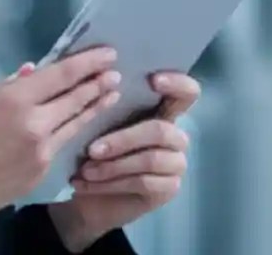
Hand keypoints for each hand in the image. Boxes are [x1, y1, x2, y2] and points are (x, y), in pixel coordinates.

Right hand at [0, 47, 123, 219]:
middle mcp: (35, 124)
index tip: (107, 53)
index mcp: (15, 100)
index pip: (62, 75)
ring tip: (111, 95)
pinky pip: (62, 146)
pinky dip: (73, 131)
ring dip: (94, 107)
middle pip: (75, 99)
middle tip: (115, 73)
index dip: (88, 63)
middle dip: (97, 84)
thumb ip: (11, 86)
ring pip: (75, 124)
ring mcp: (42, 152)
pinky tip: (81, 124)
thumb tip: (35, 73)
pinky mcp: (42, 174)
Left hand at [47, 71, 200, 251]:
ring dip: (112, 165)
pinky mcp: (169, 188)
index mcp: (161, 112)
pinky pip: (143, 182)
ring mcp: (176, 163)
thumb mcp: (95, 126)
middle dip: (123, 139)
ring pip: (150, 159)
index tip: (153, 79)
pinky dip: (110, 183)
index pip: (187, 93)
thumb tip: (97, 74)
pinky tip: (85, 184)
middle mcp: (175, 136)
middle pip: (160, 130)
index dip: (177, 83)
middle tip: (91, 149)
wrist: (87, 198)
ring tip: (85, 170)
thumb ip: (104, 102)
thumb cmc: (92, 153)